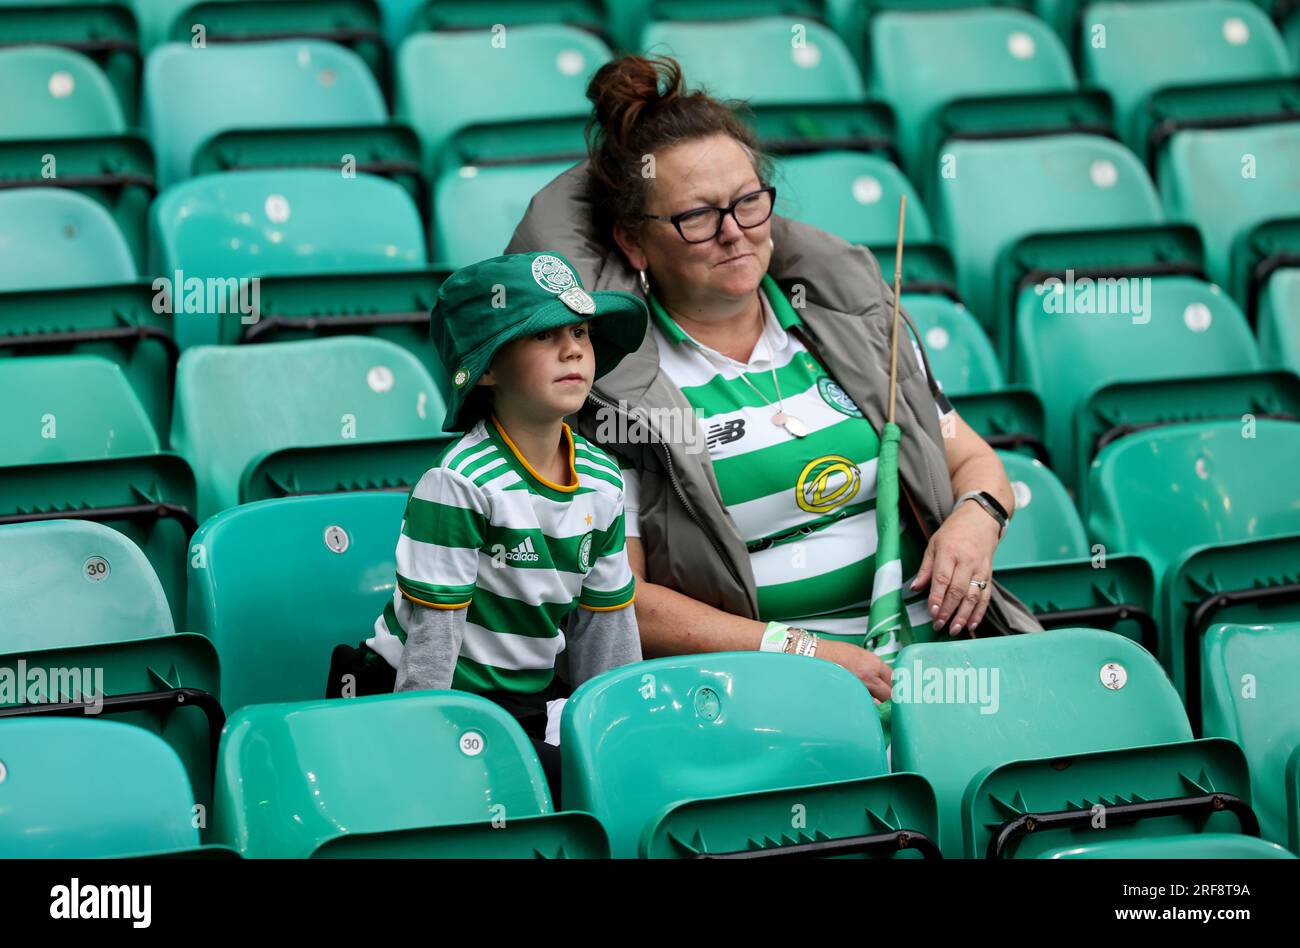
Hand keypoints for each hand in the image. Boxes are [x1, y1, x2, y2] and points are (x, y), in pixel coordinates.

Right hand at [817, 638, 891, 701]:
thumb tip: (882, 679)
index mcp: (874, 664)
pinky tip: (860, 699)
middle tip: (884, 694)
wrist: (818, 655)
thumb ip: (874, 667)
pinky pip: (863, 703)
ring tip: (870, 697)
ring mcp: (859, 688)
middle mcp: (869, 677)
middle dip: (888, 695)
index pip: (894, 680)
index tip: (895, 688)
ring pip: (877, 702)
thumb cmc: (836, 652)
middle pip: (889, 694)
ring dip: (876, 700)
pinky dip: (864, 703)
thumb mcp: (861, 654)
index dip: (895, 685)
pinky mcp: (850, 695)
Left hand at [910, 501, 1000, 635]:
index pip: (943, 578)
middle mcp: (967, 561)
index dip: (937, 597)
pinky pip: (985, 596)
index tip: (932, 612)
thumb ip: (925, 568)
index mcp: (949, 552)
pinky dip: (979, 612)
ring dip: (964, 616)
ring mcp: (980, 569)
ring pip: (973, 596)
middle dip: (948, 610)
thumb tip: (915, 589)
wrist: (980, 520)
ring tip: (954, 630)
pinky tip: (972, 625)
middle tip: (939, 625)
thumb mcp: (933, 544)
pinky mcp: (989, 574)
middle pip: (958, 590)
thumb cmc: (953, 533)